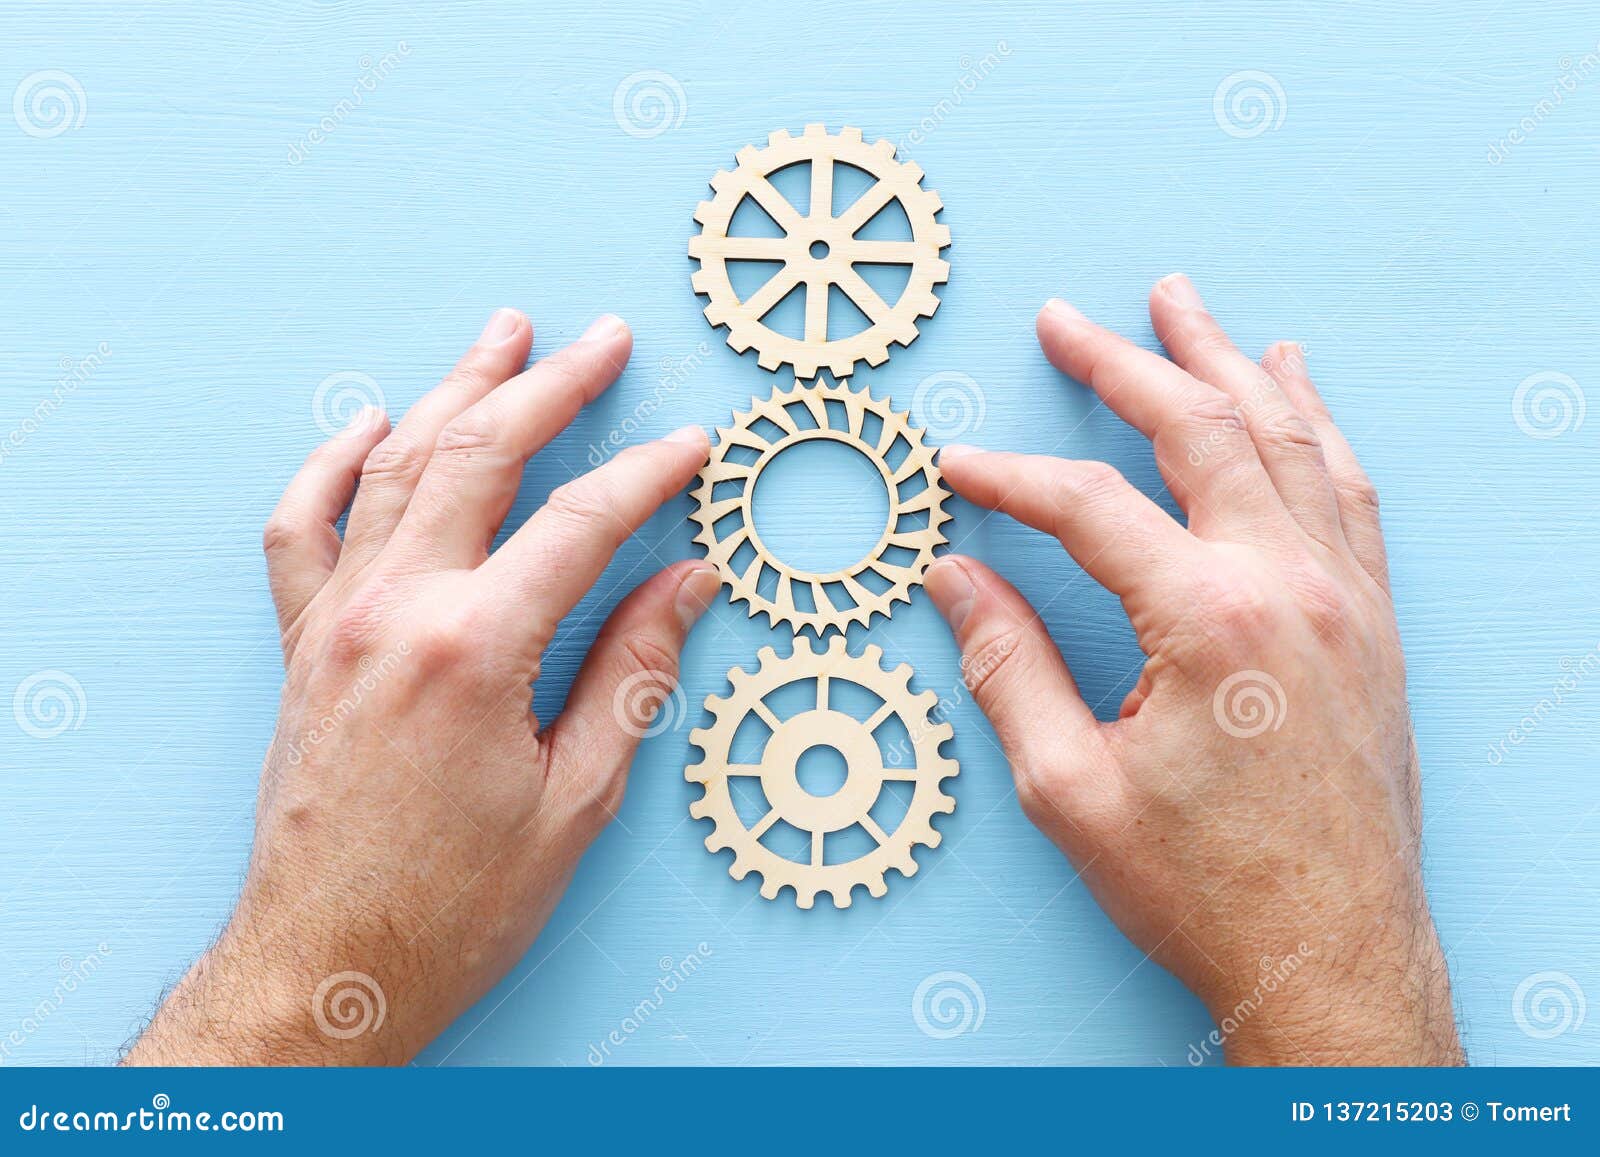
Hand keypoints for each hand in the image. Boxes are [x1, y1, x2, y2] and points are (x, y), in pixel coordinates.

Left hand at [124, 310, 717, 1064]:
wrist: (326, 962)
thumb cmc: (454, 905)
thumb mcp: (576, 801)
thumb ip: (633, 675)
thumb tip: (688, 585)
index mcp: (476, 650)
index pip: (582, 522)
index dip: (648, 473)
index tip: (693, 447)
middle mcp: (396, 612)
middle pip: (481, 455)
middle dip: (552, 386)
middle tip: (604, 339)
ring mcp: (336, 621)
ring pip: (395, 466)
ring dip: (456, 390)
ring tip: (504, 336)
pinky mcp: (301, 645)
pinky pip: (298, 527)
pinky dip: (330, 464)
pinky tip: (368, 425)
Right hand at [923, 275, 1461, 1065]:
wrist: (1331, 954)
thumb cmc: (1204, 889)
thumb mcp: (1072, 789)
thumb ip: (1009, 666)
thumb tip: (956, 579)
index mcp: (1209, 622)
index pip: (1090, 505)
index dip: (1009, 476)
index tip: (956, 468)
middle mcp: (1290, 586)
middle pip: (1200, 430)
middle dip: (1124, 365)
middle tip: (1067, 321)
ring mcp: (1344, 597)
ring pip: (1286, 438)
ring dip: (1226, 362)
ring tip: (1182, 304)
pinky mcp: (1370, 621)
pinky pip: (1347, 489)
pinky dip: (1315, 424)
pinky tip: (1294, 385)